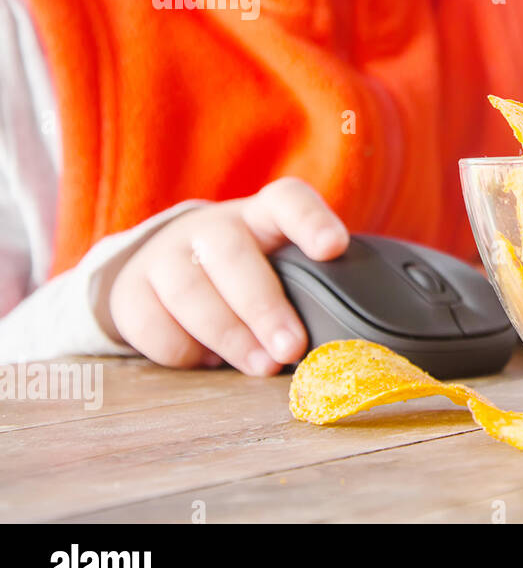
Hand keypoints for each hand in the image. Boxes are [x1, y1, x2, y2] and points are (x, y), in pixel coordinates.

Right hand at [107, 178, 348, 375]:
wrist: (170, 270)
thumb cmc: (252, 276)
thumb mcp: (286, 268)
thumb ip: (314, 289)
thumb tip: (348, 339)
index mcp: (265, 215)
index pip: (289, 201)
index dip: (311, 221)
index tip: (334, 248)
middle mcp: (214, 227)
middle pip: (233, 255)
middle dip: (263, 306)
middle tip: (291, 348)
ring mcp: (166, 254)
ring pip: (189, 290)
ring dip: (228, 335)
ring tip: (261, 366)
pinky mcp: (130, 289)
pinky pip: (151, 324)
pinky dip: (183, 350)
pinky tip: (209, 361)